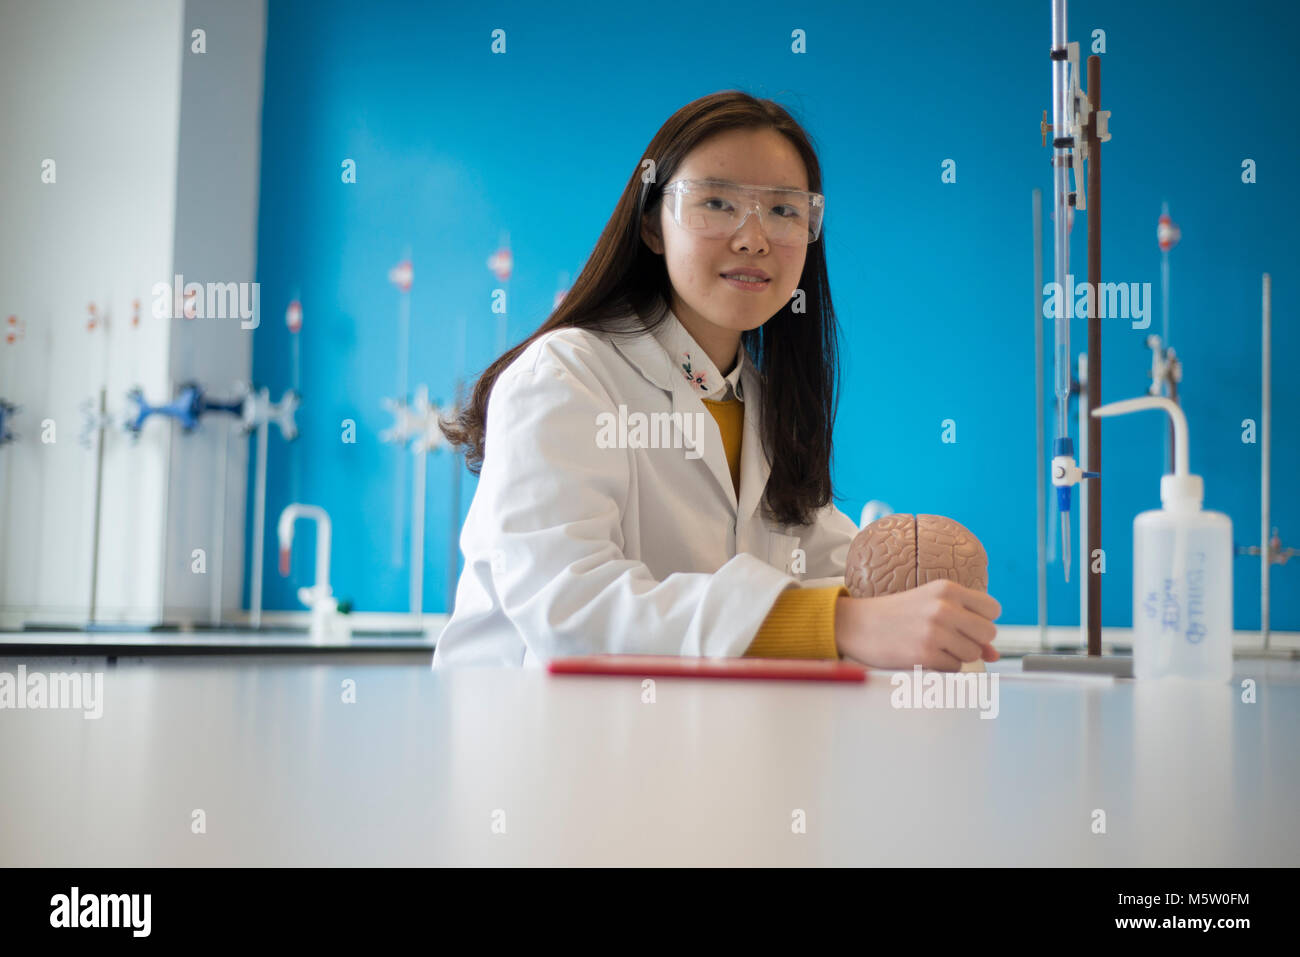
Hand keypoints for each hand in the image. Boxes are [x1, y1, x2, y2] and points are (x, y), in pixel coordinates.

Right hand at [834, 579, 1001, 670]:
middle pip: (987, 632)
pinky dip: (943, 667)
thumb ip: (966, 625)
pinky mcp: (925, 654)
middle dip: (974, 641)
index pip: (993, 609)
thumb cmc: (897, 615)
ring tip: (933, 646)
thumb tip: (994, 654)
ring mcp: (934, 631)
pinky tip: (923, 655)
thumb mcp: (931, 607)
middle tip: (950, 639)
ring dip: (957, 655)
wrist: (857, 624)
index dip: (982, 621)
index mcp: (947, 589)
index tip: (965, 624)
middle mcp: (943, 607)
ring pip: (973, 653)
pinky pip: (955, 668)